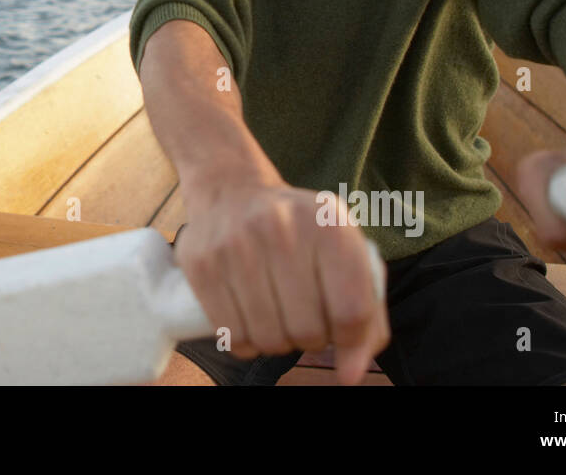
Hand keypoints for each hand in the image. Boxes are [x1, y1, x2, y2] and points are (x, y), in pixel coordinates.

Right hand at [175, 171, 389, 384]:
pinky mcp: (201, 263)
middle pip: (308, 331)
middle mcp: (283, 228)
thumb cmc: (298, 231)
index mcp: (329, 224)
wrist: (232, 190)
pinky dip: (245, 343)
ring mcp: (237, 244)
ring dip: (277, 343)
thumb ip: (365, 312)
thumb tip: (351, 375)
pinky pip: (232, 335)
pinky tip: (249, 321)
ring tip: (276, 318)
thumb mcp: (342, 250)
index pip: (352, 311)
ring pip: (269, 338)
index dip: (352, 341)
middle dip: (310, 339)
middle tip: (303, 318)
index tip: (342, 339)